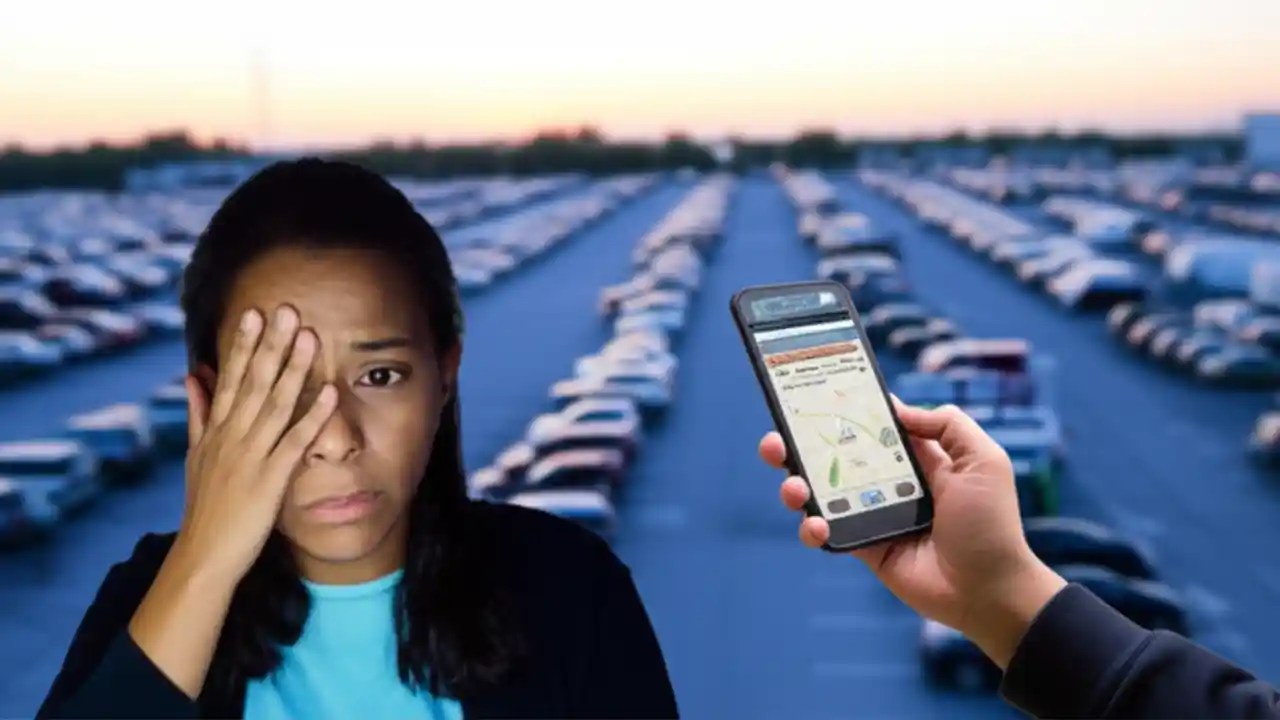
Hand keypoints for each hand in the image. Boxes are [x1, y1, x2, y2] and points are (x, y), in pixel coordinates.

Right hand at [176, 305, 337, 584]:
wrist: (202, 558)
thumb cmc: (205, 508)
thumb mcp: (196, 456)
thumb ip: (199, 413)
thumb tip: (192, 375)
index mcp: (215, 431)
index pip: (229, 378)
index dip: (243, 345)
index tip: (255, 312)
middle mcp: (231, 438)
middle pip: (252, 383)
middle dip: (270, 345)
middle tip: (286, 310)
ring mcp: (250, 458)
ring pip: (274, 405)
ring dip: (294, 370)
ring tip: (310, 337)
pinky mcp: (269, 481)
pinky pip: (295, 443)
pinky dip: (312, 417)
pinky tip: (330, 393)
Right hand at [758, 399, 1065, 667]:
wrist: (988, 588)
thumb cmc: (991, 522)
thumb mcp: (982, 459)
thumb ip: (946, 425)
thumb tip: (897, 408)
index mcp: (915, 456)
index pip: (870, 425)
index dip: (842, 410)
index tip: (812, 396)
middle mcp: (887, 480)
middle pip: (833, 455)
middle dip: (798, 445)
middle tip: (775, 442)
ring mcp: (871, 513)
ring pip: (820, 493)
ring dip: (795, 486)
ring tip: (793, 488)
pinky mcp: (862, 545)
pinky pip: (826, 532)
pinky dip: (811, 528)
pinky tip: (817, 525)